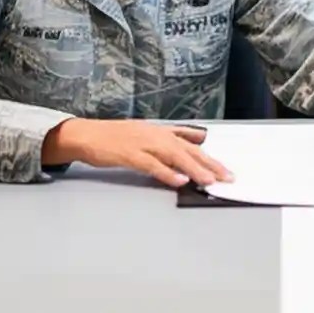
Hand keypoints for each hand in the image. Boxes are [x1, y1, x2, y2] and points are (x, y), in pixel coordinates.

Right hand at [42, 118, 232, 187]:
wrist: (86, 135)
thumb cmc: (115, 136)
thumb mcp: (147, 132)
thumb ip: (172, 135)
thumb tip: (197, 137)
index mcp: (161, 131)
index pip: (192, 144)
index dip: (210, 158)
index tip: (226, 170)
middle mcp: (155, 135)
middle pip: (188, 150)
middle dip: (209, 165)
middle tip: (227, 177)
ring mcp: (143, 144)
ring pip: (174, 157)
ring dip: (194, 169)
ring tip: (209, 181)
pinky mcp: (129, 154)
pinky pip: (152, 165)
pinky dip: (167, 173)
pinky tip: (179, 180)